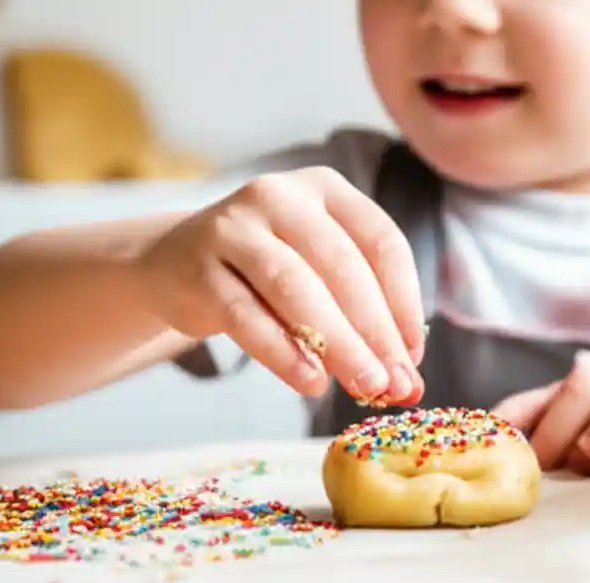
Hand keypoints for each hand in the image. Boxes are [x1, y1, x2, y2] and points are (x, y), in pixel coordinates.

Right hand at [137, 167, 425, 404]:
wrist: (175, 263)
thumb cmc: (268, 272)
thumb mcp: (319, 273)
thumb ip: (362, 315)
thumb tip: (406, 381)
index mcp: (326, 189)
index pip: (381, 241)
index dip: (404, 301)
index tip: (414, 355)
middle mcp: (280, 196)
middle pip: (342, 266)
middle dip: (376, 331)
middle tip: (397, 385)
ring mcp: (234, 227)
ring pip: (296, 288)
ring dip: (338, 343)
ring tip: (364, 387)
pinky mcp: (199, 268)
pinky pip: (246, 316)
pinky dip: (283, 353)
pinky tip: (311, 383)